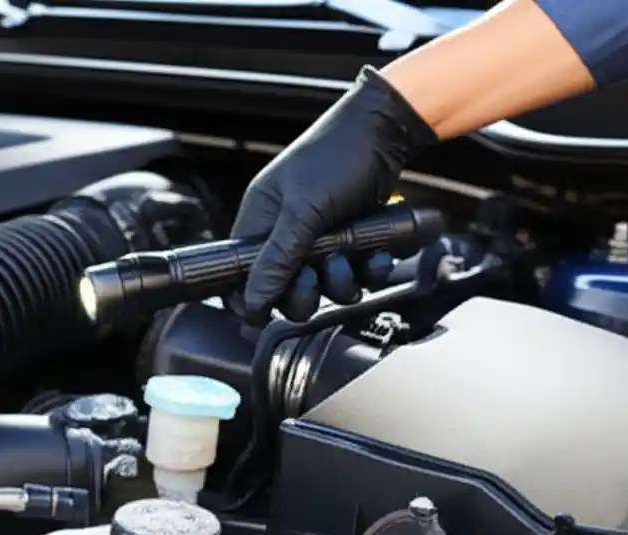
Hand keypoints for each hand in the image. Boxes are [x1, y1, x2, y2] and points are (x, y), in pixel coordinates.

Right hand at [231, 66, 435, 324]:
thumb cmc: (336, 155)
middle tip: (318, 277)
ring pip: (325, 286)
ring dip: (341, 281)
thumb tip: (253, 300)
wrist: (386, 131)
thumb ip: (278, 258)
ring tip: (352, 257)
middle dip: (305, 292)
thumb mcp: (303, 209)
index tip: (266, 311)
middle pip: (285, 289)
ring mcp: (321, 238)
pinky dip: (370, 270)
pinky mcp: (352, 240)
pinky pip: (357, 273)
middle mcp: (286, 233)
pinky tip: (378, 255)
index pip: (241, 272)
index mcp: (260, 220)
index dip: (251, 295)